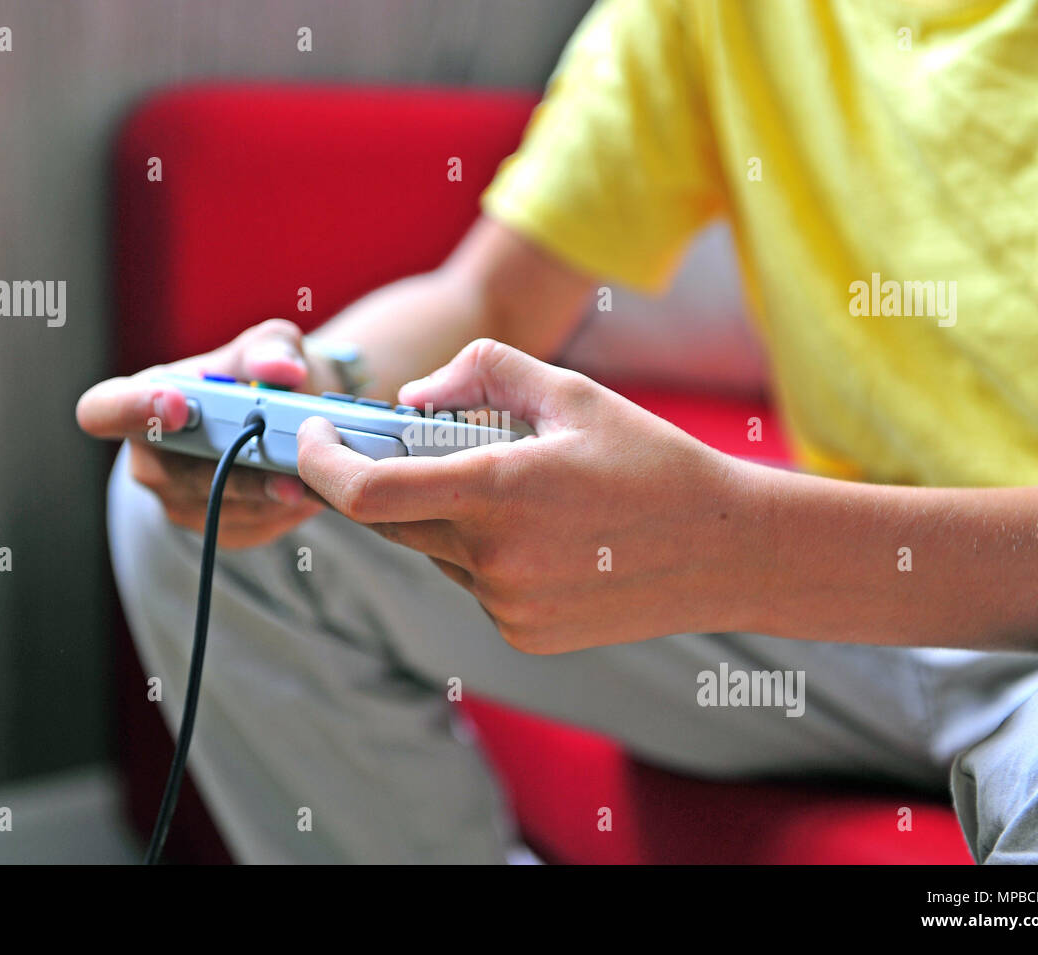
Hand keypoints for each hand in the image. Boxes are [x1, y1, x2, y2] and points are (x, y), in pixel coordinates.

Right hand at [76, 319, 328, 548]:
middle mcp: (151, 458)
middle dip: (237, 469)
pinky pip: (253, 527)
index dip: (132, 410)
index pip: (103, 411)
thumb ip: (272, 351)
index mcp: (142, 400)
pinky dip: (286, 510)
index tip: (177, 404)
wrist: (288, 419)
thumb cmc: (259, 375)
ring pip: (224, 506)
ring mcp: (180, 500)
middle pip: (180, 474)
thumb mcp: (269, 347)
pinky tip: (310, 486)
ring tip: (316, 469)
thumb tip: (283, 371)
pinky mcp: (218, 530)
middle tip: (288, 467)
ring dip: (273, 492)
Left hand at [295, 339, 760, 653]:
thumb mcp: (570, 392)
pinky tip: (546, 537)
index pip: (367, 492)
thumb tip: (410, 402)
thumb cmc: (651, 461)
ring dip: (446, 518)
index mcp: (499, 491)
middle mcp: (493, 560)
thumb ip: (478, 375)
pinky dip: (481, 555)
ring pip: (435, 552)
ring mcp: (507, 606)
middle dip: (388, 480)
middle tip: (425, 446)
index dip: (320, 465)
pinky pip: (472, 585)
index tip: (311, 439)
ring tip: (522, 493)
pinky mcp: (523, 633)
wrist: (726, 549)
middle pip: (392, 520)